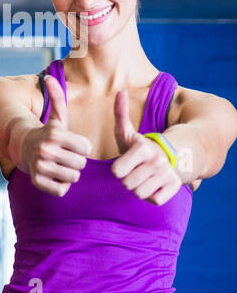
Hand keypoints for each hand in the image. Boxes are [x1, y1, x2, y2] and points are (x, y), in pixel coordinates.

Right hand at [21, 75, 91, 196]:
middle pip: (81, 164)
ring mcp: (39, 167)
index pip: (86, 148)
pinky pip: (61, 190)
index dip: (83, 147)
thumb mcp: (56, 117)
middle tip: (66, 157)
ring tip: (61, 166)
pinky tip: (54, 177)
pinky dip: (61, 186)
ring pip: (73, 177)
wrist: (22, 149)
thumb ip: (58, 97)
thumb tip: (49, 76)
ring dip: (70, 174)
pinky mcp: (36, 182)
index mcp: (54, 134)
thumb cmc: (48, 133)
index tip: (72, 145)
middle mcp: (45, 150)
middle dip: (77, 162)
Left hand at [111, 89, 180, 204]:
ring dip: (140, 189)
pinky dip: (153, 197)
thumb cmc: (143, 147)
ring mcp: (168, 174)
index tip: (125, 164)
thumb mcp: (129, 133)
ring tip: (145, 178)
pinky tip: (155, 186)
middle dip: (128, 180)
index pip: (117, 172)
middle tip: (136, 172)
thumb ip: (121, 114)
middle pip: (127, 184)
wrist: (177, 155)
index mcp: (143, 148)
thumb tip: (120, 91)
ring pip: (140, 194)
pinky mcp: (176, 186)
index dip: (118, 170)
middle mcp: (157, 161)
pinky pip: (155, 201)